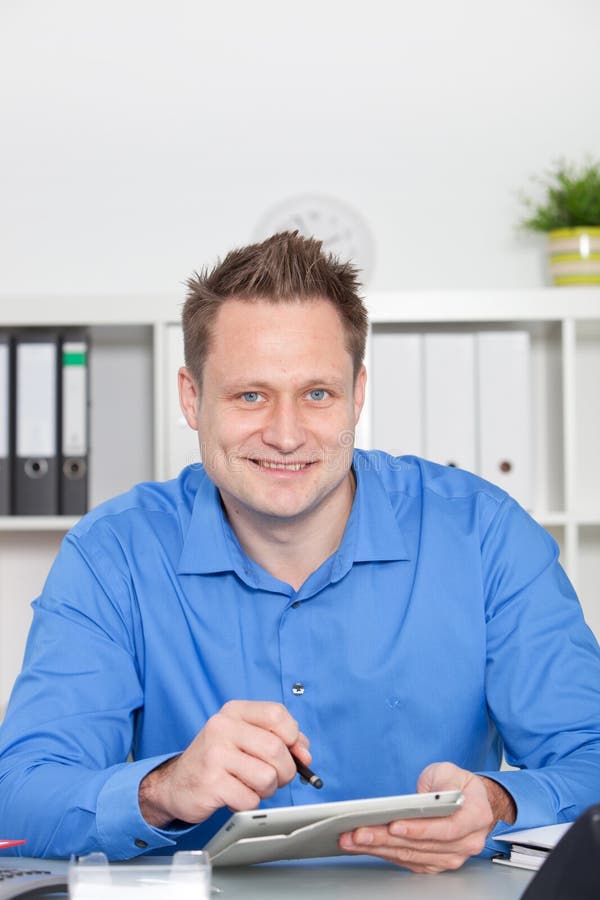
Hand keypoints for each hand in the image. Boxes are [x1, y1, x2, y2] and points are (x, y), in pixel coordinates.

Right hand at [139, 700, 310, 827]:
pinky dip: (248, 802)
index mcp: (234, 711)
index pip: (277, 714)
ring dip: (267, 789)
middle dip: (285, 771)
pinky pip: (250, 799)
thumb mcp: (245, 738)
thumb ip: (279, 739)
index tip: (295, 751)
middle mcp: (222, 728)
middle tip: (275, 777)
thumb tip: (305, 754)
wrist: (176, 783)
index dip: (294, 736)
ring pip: (267, 777)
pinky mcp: (211, 783)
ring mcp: (215, 755)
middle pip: (277, 749)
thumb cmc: (218, 759)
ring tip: (251, 786)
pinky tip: (234, 795)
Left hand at [338, 761, 515, 873]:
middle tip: (359, 832)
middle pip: (421, 846)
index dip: (419, 829)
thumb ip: (440, 782)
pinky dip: (384, 853)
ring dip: (379, 848)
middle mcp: (466, 842)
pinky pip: (407, 861)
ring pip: (411, 856)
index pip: (446, 829)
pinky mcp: (435, 862)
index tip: (394, 825)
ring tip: (354, 839)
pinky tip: (366, 846)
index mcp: (476, 817)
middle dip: (386, 839)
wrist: (469, 800)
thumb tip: (423, 798)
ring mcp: (451, 856)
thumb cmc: (458, 783)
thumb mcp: (450, 771)